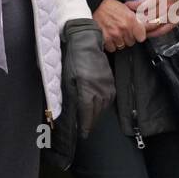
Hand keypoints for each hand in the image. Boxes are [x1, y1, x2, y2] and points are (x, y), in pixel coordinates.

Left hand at [61, 18, 115, 136]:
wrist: (87, 43)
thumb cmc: (74, 60)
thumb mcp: (67, 79)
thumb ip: (71, 96)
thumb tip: (71, 111)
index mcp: (86, 90)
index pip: (87, 114)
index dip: (85, 125)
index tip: (82, 134)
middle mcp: (99, 91)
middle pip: (96, 113)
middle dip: (90, 122)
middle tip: (85, 129)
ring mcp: (107, 87)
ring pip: (103, 107)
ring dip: (97, 114)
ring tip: (90, 119)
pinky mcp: (111, 82)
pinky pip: (109, 99)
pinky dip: (103, 105)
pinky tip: (98, 106)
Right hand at [92, 0, 147, 51]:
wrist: (98, 5)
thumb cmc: (112, 6)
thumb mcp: (128, 8)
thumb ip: (137, 17)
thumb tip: (147, 20)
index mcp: (131, 20)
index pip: (141, 37)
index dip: (138, 36)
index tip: (136, 34)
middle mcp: (124, 27)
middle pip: (131, 42)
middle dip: (128, 38)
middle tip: (123, 31)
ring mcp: (115, 34)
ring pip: (122, 46)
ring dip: (119, 41)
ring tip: (115, 33)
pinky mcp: (106, 38)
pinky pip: (112, 48)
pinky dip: (111, 44)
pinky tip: (110, 37)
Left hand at [134, 0, 178, 38]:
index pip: (145, 3)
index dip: (134, 6)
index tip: (127, 6)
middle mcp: (168, 5)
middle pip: (149, 16)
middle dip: (138, 18)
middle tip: (130, 18)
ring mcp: (173, 14)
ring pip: (155, 24)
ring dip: (145, 27)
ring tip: (136, 27)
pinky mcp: (176, 21)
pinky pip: (164, 30)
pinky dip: (154, 33)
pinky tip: (147, 33)